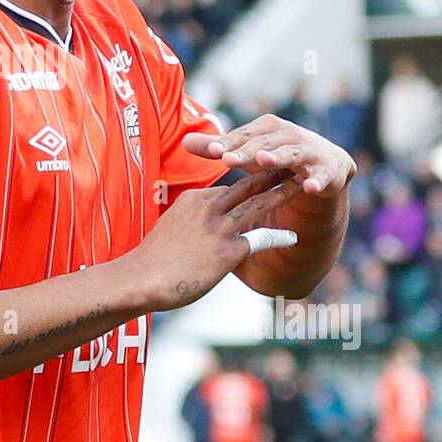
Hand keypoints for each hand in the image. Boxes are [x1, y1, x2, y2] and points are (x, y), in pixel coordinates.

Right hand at [126, 169, 303, 312]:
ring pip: (257, 204)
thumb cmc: (150, 261)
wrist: (141, 278)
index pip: (227, 188)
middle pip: (246, 186)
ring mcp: (219, 228)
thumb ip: (188, 225)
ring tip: (300, 186)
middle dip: (271, 174)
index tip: (264, 174)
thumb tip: (193, 232)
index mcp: (194, 200)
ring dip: (281, 193)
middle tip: (291, 164)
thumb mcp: (170, 231)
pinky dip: (278, 236)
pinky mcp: (227, 250)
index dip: (248, 182)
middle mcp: (208, 208)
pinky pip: (260, 239)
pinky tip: (293, 236)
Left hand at [183, 114, 356, 197]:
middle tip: (228, 159)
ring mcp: (310, 151)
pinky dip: (318, 181)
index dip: (228, 143)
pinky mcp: (328, 170)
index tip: (211, 152)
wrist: (325, 169)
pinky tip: (310, 187)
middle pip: (264, 143)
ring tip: (262, 161)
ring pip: (291, 154)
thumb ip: (221, 148)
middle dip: (246, 151)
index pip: (244, 135)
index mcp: (267, 129)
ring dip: (278, 157)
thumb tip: (184, 142)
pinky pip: (322, 176)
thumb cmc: (278, 160)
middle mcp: (288, 135)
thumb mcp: (249, 153)